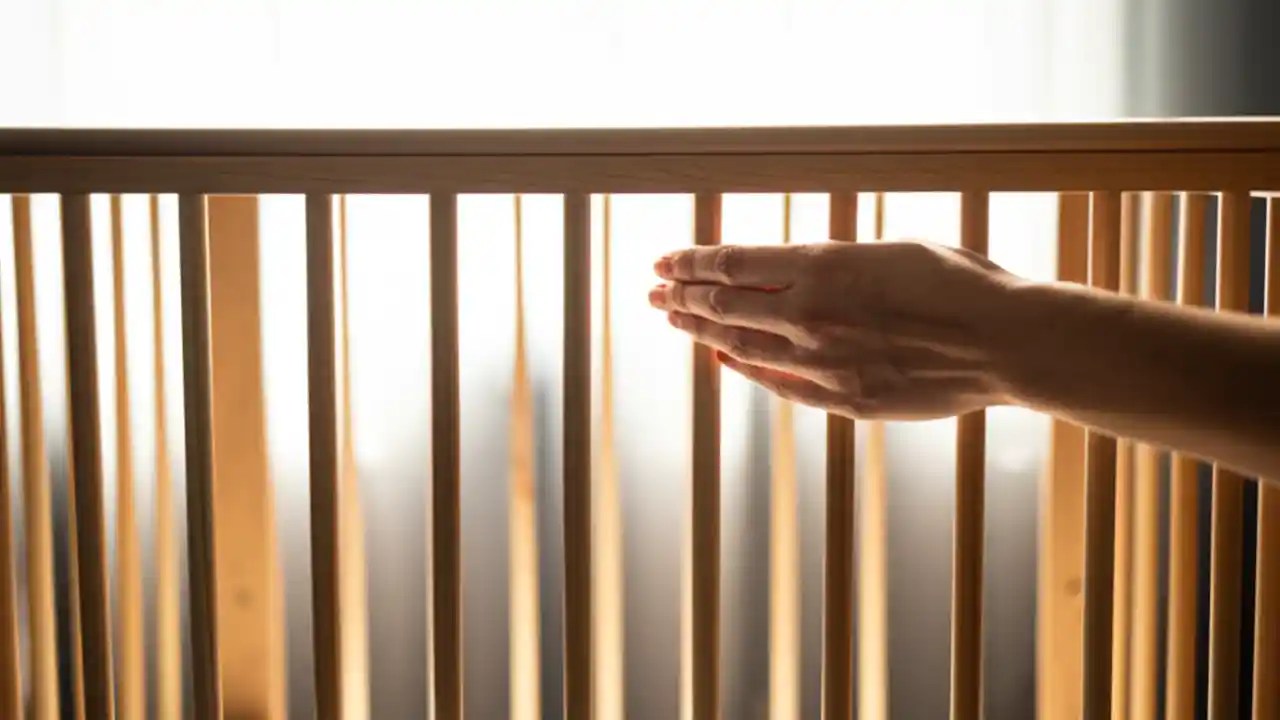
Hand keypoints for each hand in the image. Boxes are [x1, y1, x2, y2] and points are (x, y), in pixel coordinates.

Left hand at [649, 240, 1022, 419]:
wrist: (1005, 343)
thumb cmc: (959, 284)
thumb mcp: (890, 252)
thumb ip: (834, 265)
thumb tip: (791, 269)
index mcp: (823, 266)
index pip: (732, 262)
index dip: (692, 262)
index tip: (665, 260)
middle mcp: (811, 314)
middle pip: (724, 304)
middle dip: (682, 295)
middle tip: (654, 291)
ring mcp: (823, 362)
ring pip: (741, 347)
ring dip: (701, 333)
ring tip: (675, 321)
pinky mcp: (843, 399)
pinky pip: (779, 385)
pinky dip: (746, 371)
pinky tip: (725, 362)